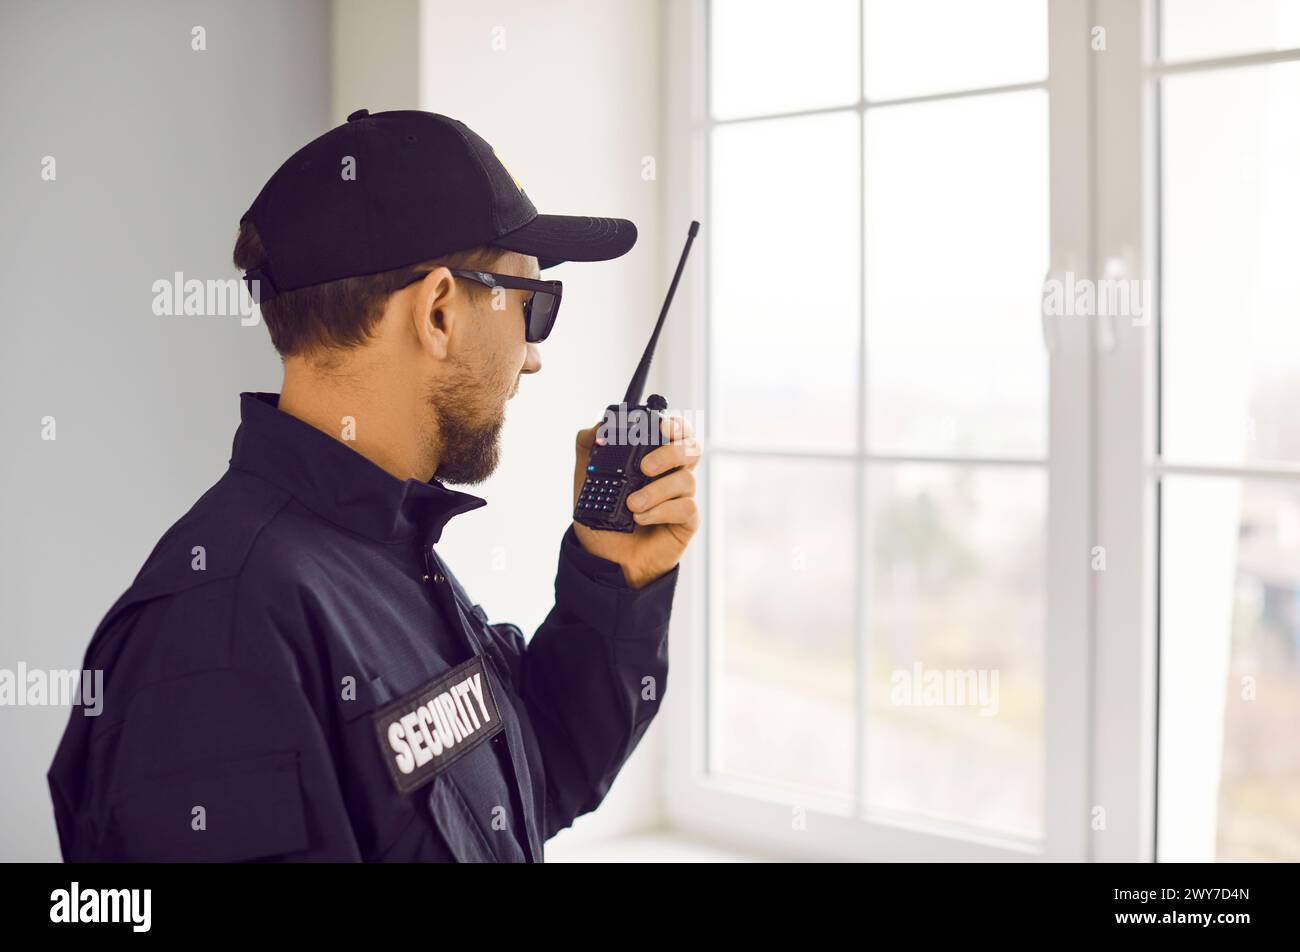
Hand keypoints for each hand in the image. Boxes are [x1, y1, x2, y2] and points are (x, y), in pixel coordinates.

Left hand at [572, 414, 701, 588]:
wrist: (604, 560)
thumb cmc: (602, 518)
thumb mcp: (586, 480)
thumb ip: (588, 447)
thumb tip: (598, 426)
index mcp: (654, 457)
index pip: (676, 432)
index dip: (676, 424)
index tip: (662, 426)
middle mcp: (672, 474)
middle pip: (691, 449)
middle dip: (670, 453)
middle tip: (644, 467)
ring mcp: (681, 498)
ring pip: (686, 480)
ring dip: (657, 490)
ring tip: (632, 504)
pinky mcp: (686, 522)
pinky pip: (686, 508)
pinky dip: (662, 510)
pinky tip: (641, 518)